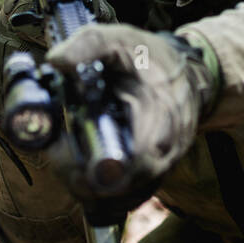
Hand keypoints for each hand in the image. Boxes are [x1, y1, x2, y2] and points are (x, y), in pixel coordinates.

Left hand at [45, 25, 219, 190]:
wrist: (188, 76)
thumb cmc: (153, 60)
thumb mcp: (122, 40)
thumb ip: (90, 44)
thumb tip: (55, 60)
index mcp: (160, 121)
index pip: (132, 165)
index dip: (92, 166)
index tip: (64, 145)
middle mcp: (162, 155)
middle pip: (115, 191)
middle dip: (76, 175)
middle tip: (57, 148)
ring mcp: (157, 171)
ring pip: (115, 202)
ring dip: (82, 185)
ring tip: (66, 155)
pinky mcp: (148, 179)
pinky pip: (120, 200)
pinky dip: (95, 190)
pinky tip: (80, 164)